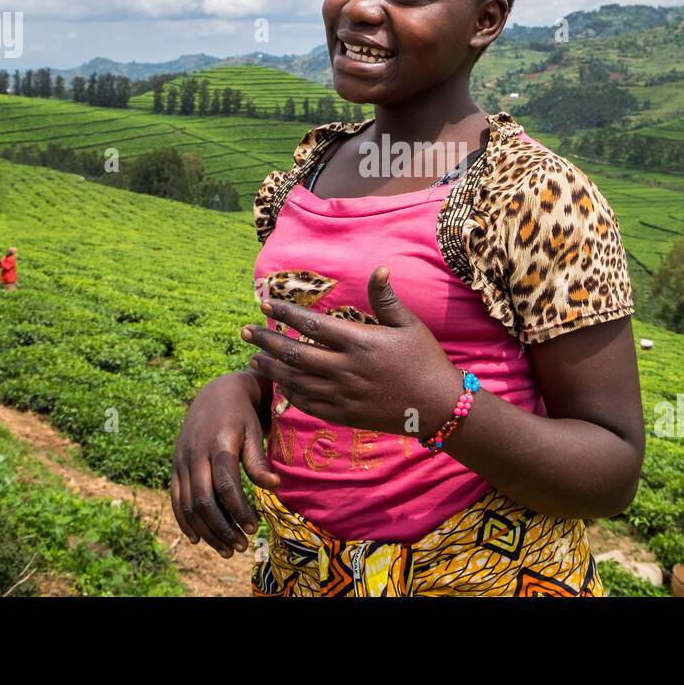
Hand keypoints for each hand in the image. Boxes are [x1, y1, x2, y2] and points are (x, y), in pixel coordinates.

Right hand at [170, 370, 280, 557]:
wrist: (215, 395)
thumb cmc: (241, 416)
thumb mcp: (254, 431)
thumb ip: (258, 460)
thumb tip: (275, 487)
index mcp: (218, 444)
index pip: (225, 485)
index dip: (239, 509)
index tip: (254, 527)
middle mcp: (195, 454)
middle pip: (204, 501)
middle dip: (223, 528)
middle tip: (242, 546)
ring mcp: (182, 461)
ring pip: (189, 505)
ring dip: (207, 531)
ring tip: (228, 549)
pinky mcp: (175, 467)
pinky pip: (176, 499)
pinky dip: (185, 521)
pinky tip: (198, 539)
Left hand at [240, 265, 462, 436]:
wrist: (438, 407)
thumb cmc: (426, 361)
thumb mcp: (410, 325)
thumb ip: (387, 299)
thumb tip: (379, 268)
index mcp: (360, 342)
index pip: (313, 324)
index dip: (286, 314)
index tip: (265, 304)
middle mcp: (346, 368)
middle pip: (296, 353)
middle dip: (266, 341)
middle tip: (245, 331)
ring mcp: (344, 394)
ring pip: (297, 381)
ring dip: (272, 369)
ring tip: (253, 359)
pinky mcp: (345, 415)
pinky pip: (310, 405)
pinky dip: (291, 395)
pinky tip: (281, 386)